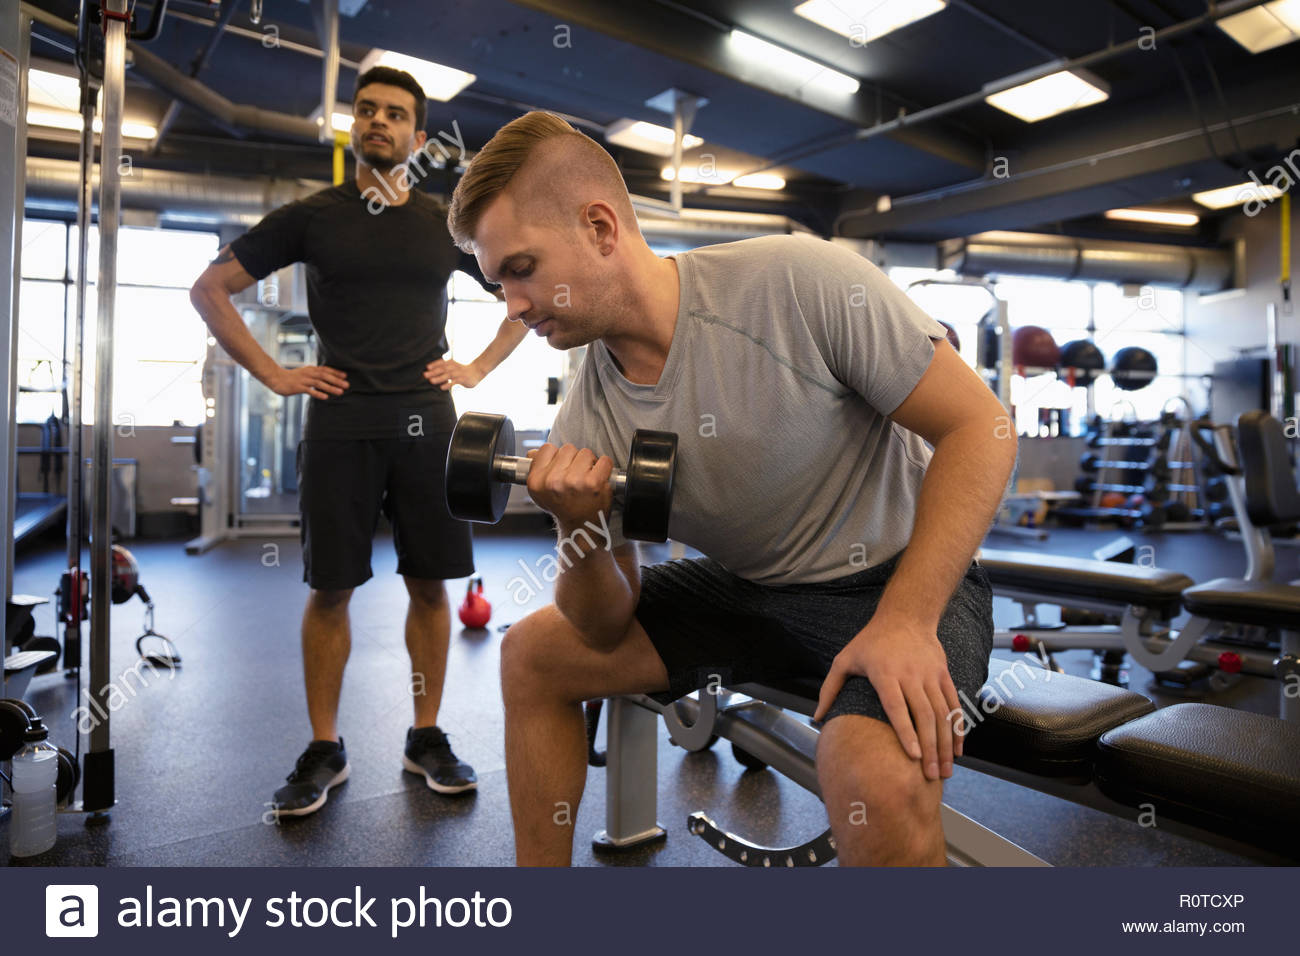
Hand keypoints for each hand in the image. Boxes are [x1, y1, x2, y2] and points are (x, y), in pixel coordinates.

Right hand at [269, 365, 347, 398]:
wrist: (276, 378)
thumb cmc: (292, 377)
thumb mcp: (305, 373)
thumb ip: (315, 375)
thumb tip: (327, 378)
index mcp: (310, 369)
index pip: (325, 370)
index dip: (336, 372)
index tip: (345, 376)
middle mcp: (308, 373)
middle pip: (325, 376)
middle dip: (337, 380)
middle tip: (347, 385)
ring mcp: (303, 380)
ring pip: (319, 383)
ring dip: (331, 387)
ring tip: (340, 392)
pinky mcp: (297, 387)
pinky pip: (309, 390)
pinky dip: (318, 393)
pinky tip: (325, 397)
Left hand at [424, 357, 483, 389]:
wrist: (477, 371)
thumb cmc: (462, 370)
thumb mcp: (454, 367)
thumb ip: (444, 369)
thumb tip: (432, 373)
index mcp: (451, 363)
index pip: (441, 363)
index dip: (434, 364)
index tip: (426, 367)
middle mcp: (454, 367)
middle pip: (442, 369)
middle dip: (433, 372)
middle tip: (425, 375)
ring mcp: (459, 373)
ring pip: (448, 375)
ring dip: (439, 378)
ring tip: (431, 381)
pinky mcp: (463, 379)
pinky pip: (455, 382)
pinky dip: (448, 384)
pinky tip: (442, 387)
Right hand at [524, 442, 614, 530]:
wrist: (581, 528)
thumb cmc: (563, 508)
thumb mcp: (541, 492)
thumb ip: (536, 469)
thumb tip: (533, 453)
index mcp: (537, 481)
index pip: (547, 448)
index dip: (557, 456)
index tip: (562, 468)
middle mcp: (553, 481)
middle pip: (568, 448)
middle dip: (574, 460)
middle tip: (575, 476)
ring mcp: (574, 481)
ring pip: (586, 453)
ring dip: (589, 463)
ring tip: (586, 478)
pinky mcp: (594, 483)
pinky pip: (604, 460)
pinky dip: (605, 467)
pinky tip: (599, 479)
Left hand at [813, 615, 963, 781]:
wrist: (905, 616)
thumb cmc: (870, 641)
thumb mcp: (845, 659)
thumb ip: (830, 689)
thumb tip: (817, 718)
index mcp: (884, 673)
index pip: (897, 707)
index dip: (905, 732)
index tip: (912, 756)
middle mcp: (910, 675)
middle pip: (924, 715)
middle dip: (929, 748)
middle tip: (930, 776)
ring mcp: (929, 675)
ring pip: (942, 713)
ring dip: (945, 744)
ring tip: (944, 771)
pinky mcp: (943, 675)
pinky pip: (953, 704)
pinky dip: (958, 728)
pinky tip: (957, 750)